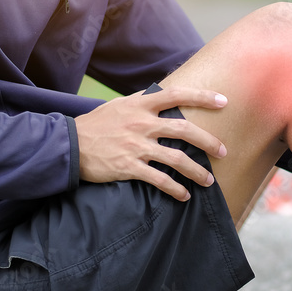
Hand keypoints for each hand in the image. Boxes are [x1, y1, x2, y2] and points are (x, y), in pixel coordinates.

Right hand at [75, 87, 227, 201]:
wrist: (68, 144)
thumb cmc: (96, 124)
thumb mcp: (119, 106)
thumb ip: (143, 103)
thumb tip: (164, 99)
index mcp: (141, 105)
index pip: (177, 94)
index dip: (202, 96)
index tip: (223, 101)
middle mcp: (142, 123)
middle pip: (185, 130)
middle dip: (209, 141)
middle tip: (224, 151)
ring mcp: (136, 146)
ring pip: (177, 159)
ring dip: (197, 171)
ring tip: (208, 180)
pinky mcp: (129, 167)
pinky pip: (160, 180)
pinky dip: (175, 189)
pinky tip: (184, 195)